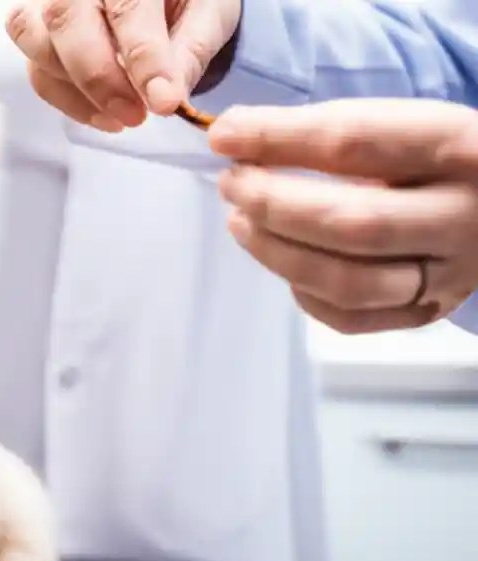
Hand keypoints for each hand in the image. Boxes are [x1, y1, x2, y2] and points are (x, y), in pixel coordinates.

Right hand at [6, 0, 241, 131]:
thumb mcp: (207, 13)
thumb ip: (191, 50)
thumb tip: (169, 97)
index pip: (130, 8)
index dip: (146, 59)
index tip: (164, 102)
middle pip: (67, 21)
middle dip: (100, 78)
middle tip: (137, 116)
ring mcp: (47, 2)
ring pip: (39, 46)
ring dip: (79, 91)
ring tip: (122, 116)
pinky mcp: (34, 32)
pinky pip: (37, 72)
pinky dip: (68, 101)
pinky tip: (103, 114)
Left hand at [211, 99, 477, 333]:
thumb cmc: (435, 157)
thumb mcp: (403, 124)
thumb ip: (326, 130)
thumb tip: (231, 135)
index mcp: (461, 146)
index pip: (356, 141)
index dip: (278, 138)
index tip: (225, 136)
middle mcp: (465, 216)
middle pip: (354, 223)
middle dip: (275, 205)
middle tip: (232, 185)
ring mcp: (452, 273)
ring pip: (350, 282)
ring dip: (278, 254)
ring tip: (241, 223)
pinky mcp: (431, 310)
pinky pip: (353, 318)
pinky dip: (305, 293)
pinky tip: (284, 261)